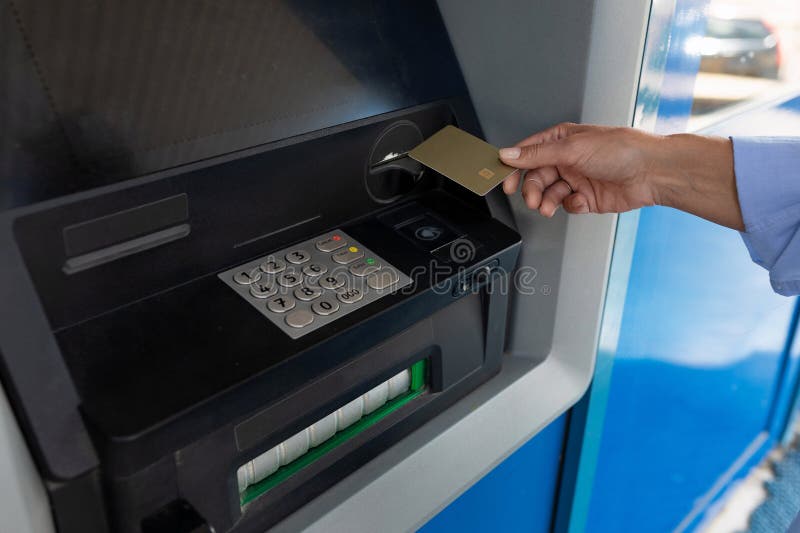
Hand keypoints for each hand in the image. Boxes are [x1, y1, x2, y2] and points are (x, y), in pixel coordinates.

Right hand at [498, 123, 742, 229]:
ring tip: (547, 207)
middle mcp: (568, 159)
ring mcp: (577, 179)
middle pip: (536, 176)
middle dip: (531, 189)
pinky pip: (568, 205)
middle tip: (531, 199)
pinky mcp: (587, 198)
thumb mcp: (571, 149)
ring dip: (546, 201)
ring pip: (549, 194)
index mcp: (562, 140)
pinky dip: (570, 206)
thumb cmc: (621, 149)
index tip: (505, 181)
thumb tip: (508, 154)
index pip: (528, 152)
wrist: (652, 172)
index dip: (515, 166)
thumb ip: (536, 154)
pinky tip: (580, 201)